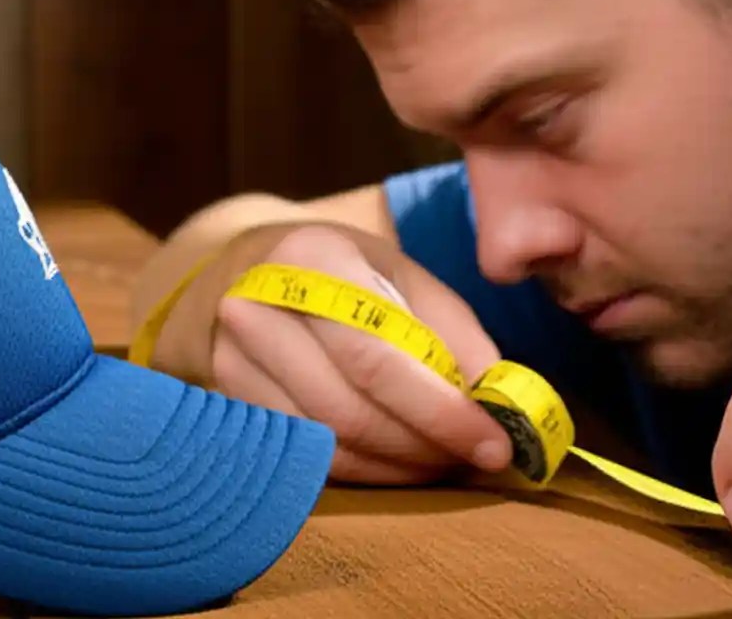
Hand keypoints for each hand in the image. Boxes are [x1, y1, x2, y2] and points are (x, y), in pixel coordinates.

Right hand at [210, 224, 513, 484]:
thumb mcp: (402, 274)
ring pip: (330, 444)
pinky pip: (308, 457)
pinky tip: (400, 461)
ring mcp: (233, 362)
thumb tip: (500, 404)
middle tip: (477, 457)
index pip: (374, 356)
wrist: (248, 269)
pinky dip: (367, 470)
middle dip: (425, 445)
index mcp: (308, 261)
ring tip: (444, 457)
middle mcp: (255, 311)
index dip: (439, 410)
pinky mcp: (231, 402)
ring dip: (400, 465)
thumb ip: (453, 333)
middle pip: (350, 410)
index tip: (494, 442)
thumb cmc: (339, 270)